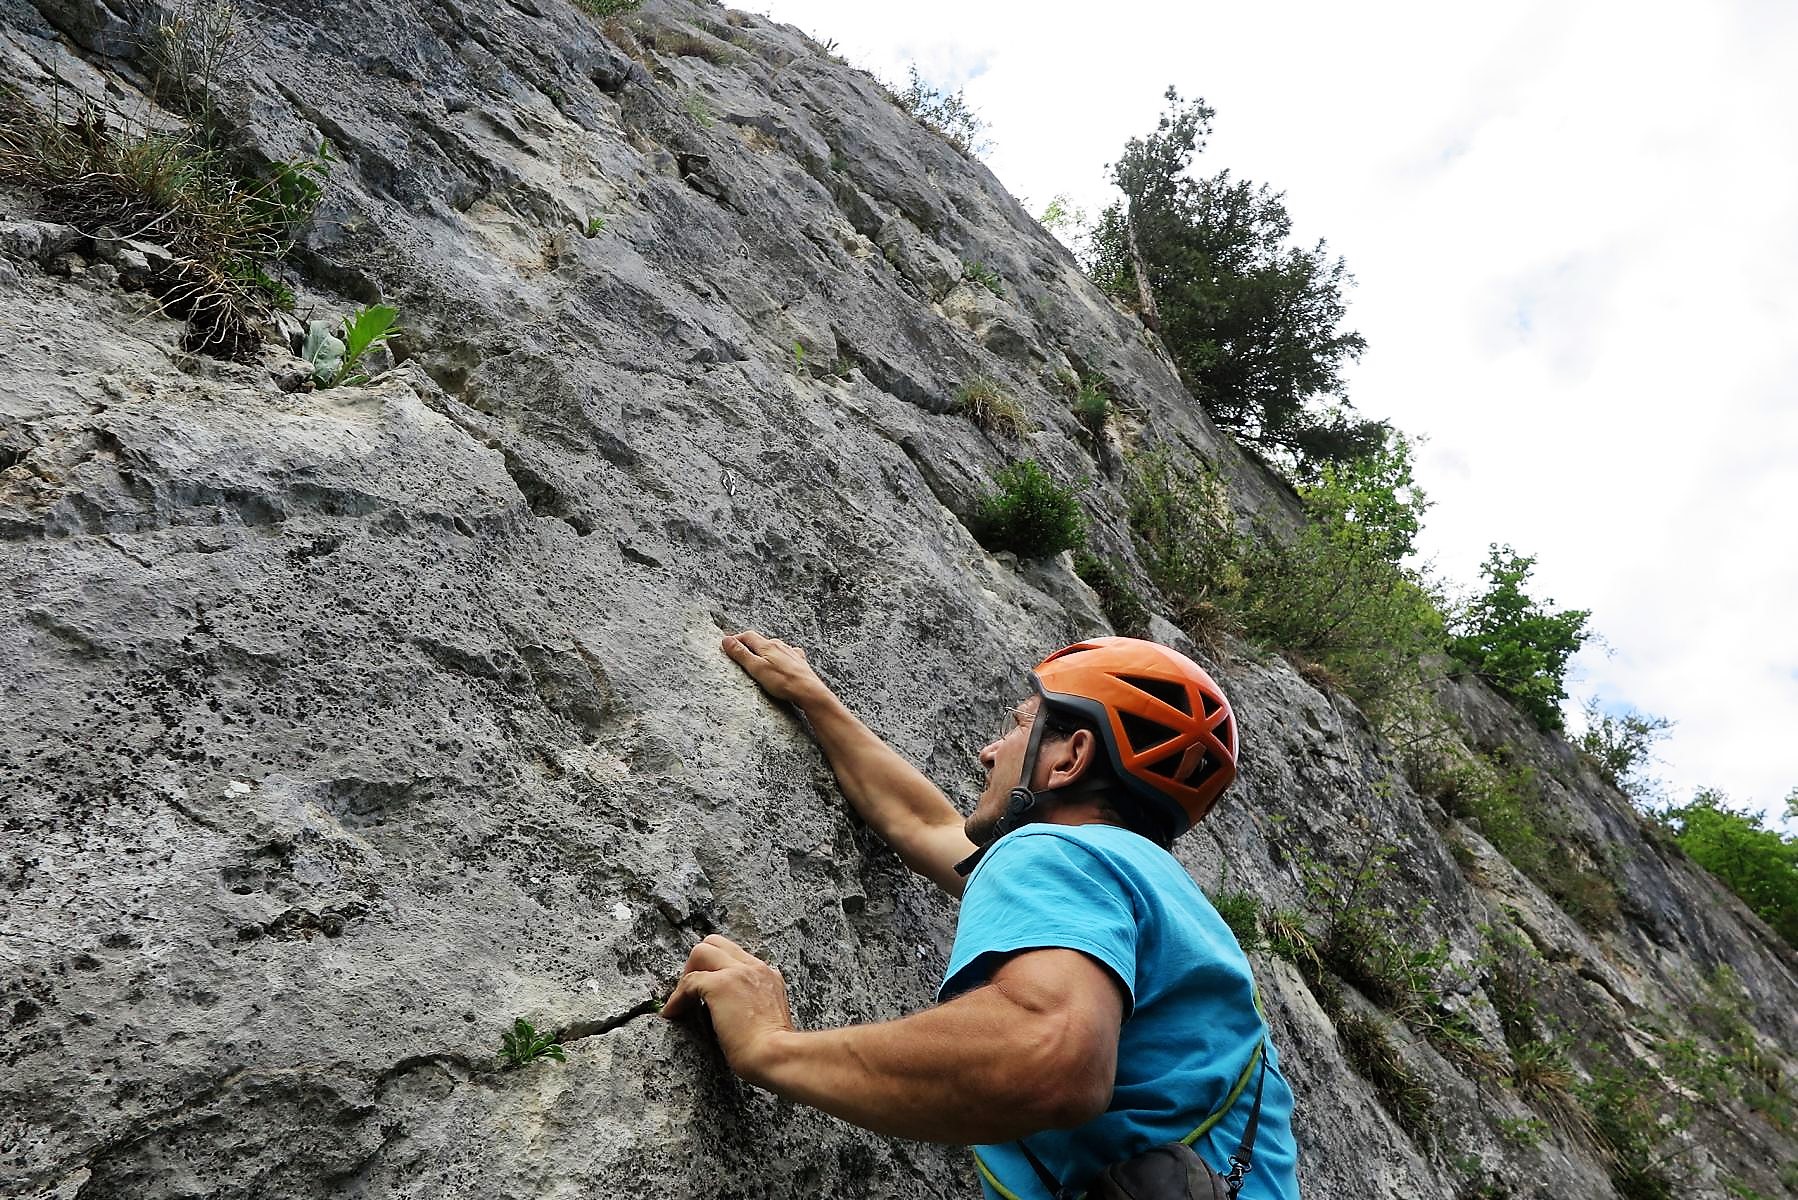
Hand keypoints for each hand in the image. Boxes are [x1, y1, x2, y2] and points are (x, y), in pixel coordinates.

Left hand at [661, 934, 794, 1086]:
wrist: (777, 1055)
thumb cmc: (775, 1050)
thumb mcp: (772, 1017)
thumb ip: (758, 1004)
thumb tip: (739, 1013)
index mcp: (767, 975)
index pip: (735, 955)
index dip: (716, 968)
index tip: (706, 990)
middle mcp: (754, 967)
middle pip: (716, 943)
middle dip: (698, 963)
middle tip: (691, 991)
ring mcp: (737, 973)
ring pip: (701, 951)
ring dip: (686, 976)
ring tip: (680, 1000)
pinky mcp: (719, 985)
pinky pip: (688, 983)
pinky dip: (676, 998)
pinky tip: (673, 1014)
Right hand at [721, 629, 834, 709]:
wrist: (809, 690)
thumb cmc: (782, 681)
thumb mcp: (756, 668)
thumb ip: (741, 654)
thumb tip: (726, 640)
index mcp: (767, 645)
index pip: (748, 636)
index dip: (736, 639)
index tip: (727, 645)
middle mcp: (780, 645)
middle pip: (761, 641)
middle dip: (749, 645)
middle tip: (739, 653)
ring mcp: (791, 653)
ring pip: (774, 647)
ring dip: (764, 651)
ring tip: (758, 659)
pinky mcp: (799, 662)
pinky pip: (786, 655)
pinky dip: (779, 657)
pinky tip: (780, 663)